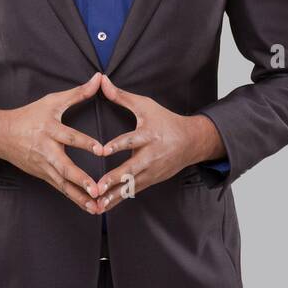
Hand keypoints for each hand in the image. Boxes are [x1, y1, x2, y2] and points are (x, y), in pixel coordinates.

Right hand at [0, 72, 107, 213]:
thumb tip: (100, 78)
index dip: (85, 143)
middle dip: (80, 179)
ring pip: (62, 183)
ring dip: (79, 195)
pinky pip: (60, 189)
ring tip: (97, 205)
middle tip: (96, 189)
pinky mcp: (43, 175)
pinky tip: (89, 207)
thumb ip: (79, 92)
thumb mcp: (52, 101)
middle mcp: (46, 150)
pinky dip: (74, 198)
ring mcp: (43, 165)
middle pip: (64, 167)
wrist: (1, 134)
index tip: (100, 150)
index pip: (69, 136)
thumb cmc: (30, 115)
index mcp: (49, 129)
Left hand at [92, 73, 223, 213]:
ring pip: (130, 186)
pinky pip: (132, 192)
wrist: (191, 142)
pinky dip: (118, 200)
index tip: (102, 150)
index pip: (132, 140)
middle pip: (131, 169)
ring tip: (96, 204)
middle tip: (97, 186)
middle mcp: (151, 156)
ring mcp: (151, 171)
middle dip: (114, 179)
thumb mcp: (145, 106)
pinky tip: (102, 207)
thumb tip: (102, 80)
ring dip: (113, 196)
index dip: (117, 145)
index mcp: (149, 135)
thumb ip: (121, 96)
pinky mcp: (150, 181)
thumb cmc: (164, 120)